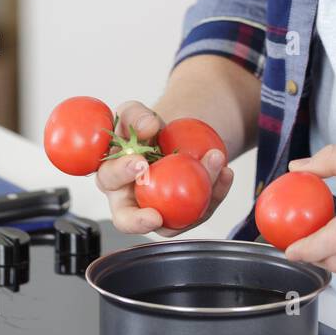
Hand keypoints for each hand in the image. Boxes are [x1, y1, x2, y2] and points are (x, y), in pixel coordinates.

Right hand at [95, 99, 233, 236]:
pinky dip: (216, 192)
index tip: (140, 162)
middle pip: (127, 219)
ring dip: (196, 196)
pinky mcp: (182, 216)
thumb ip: (135, 114)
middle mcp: (128, 200)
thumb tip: (148, 127)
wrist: (170, 138)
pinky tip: (226, 173)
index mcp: (111, 175)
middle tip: (155, 215)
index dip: (122, 174)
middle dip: (139, 221)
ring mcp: (156, 211)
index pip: (109, 179)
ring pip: (172, 219)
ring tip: (215, 165)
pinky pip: (199, 210)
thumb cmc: (145, 130)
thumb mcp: (136, 113)